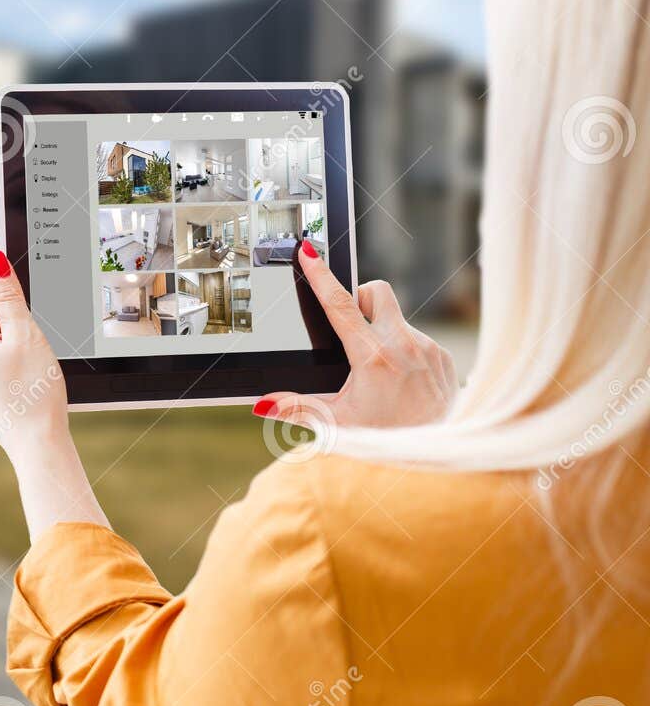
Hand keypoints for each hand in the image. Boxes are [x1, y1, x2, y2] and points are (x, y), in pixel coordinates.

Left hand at [0, 250, 69, 463]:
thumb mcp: (25, 334)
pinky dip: (11, 371)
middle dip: (16, 333)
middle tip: (30, 360)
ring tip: (27, 376)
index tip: (29, 339)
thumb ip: (8, 295)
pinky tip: (21, 388)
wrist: (37, 442)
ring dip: (16, 351)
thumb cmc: (35, 390)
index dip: (19, 314)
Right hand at [256, 241, 457, 429]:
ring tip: (378, 374)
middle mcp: (403, 345)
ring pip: (396, 319)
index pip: (340, 305)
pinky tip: (401, 380)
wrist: (438, 453)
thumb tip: (263, 404)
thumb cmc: (385, 440)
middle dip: (359, 300)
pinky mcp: (443, 357)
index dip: (322, 276)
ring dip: (381, 334)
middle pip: (376, 293)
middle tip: (350, 330)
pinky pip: (417, 338)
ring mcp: (427, 348)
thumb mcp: (336, 424)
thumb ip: (297, 408)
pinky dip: (403, 351)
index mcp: (372, 357)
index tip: (309, 252)